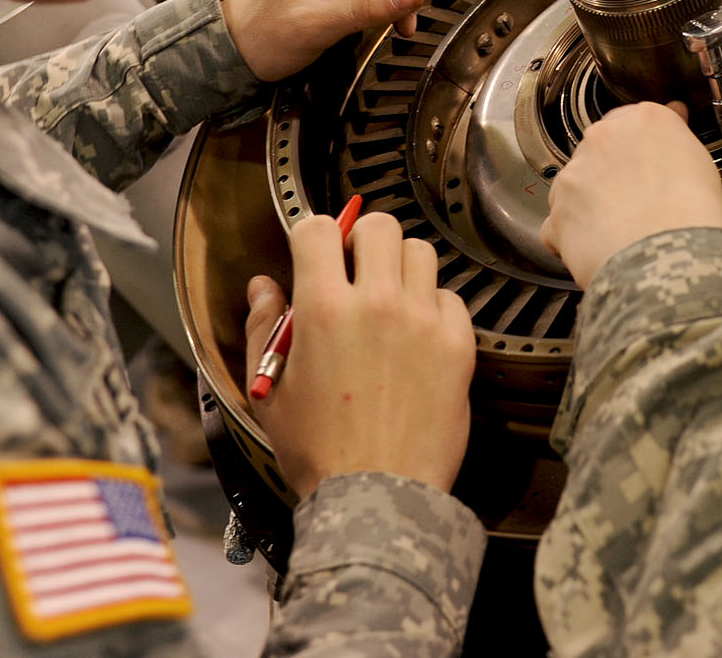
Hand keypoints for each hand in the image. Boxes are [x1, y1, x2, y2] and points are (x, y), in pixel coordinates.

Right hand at [244, 212, 474, 498]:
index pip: (319, 230)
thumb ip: (262, 328)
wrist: (376, 494)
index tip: (315, 249)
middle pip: (379, 226)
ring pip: (421, 253)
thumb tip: (263, 287)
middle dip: (362, 239)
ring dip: (401, 266)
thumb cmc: (319, 451)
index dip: (313, 234)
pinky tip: (417, 332)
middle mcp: (378, 303)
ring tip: (388, 298)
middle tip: (355, 267)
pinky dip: (434, 305)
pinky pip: (451, 297)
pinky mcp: (458, 344)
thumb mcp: (269, 390)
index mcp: (324, 309)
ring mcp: (423, 321)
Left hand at [540, 102, 721, 286]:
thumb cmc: (694, 219)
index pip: (635, 120)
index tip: (648, 156)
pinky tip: (598, 247)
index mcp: (644, 121)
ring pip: (575, 184)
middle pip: (601, 149)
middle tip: (638, 200)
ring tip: (621, 229)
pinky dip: (572, 237)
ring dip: (590, 201)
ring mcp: (574, 177)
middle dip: (613, 172)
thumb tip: (674, 140)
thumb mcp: (703, 166)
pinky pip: (558, 224)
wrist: (668, 262)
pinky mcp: (556, 215)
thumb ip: (677, 145)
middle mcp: (603, 140)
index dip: (642, 144)